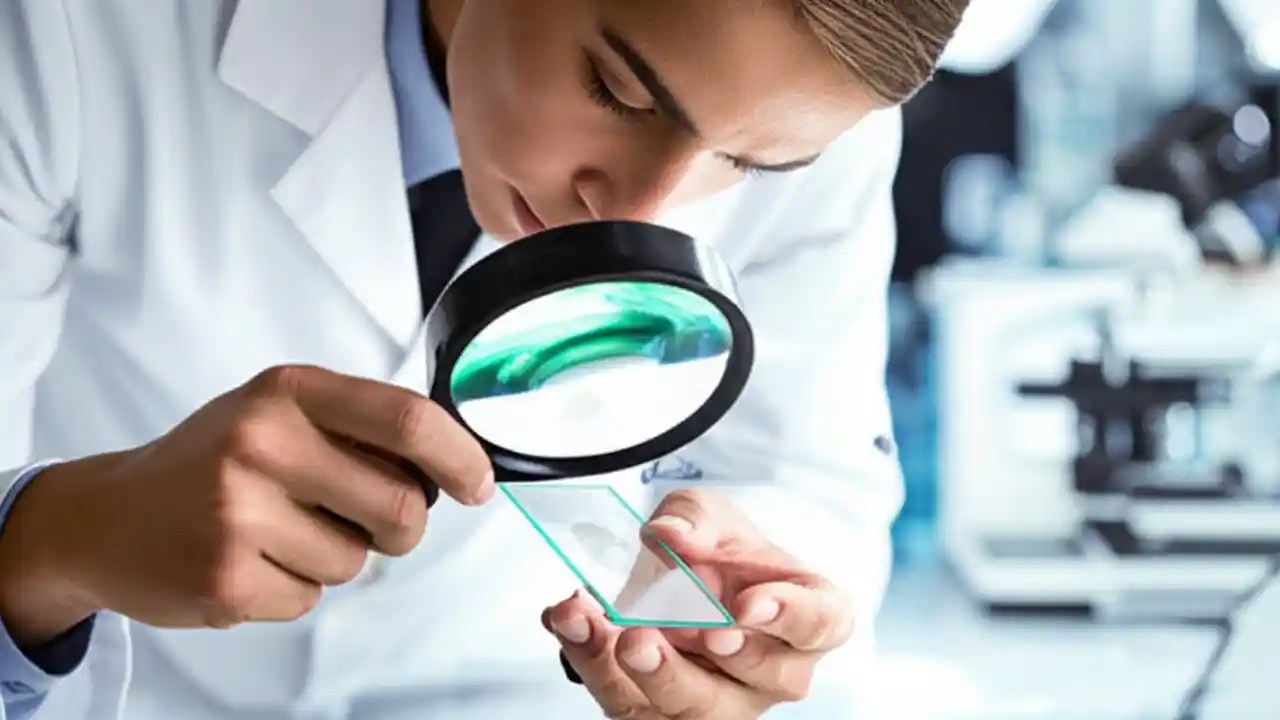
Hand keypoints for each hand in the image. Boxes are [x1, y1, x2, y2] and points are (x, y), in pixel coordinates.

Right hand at [0, 365, 492, 645]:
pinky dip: (296, 588)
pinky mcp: (225, 580)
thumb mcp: (276, 412)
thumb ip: (356, 426)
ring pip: (357, 560)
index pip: (406, 419)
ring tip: (281, 532)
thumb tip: (450, 464)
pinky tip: (251, 560)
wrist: (105, 517)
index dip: (459, 456)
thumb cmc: (210, 461)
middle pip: (400, 507)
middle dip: (403, 528)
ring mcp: (238, 515)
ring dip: (338, 556)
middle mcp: (261, 444)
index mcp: (286, 393)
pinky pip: (312, 599)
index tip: (477, 483)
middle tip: (372, 522)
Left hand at [542, 489, 854, 719]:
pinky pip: (632, 706)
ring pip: (694, 708)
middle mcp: (775, 670)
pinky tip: (570, 624)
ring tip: (609, 631)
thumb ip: (694, 520)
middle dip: (712, 652)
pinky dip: (594, 663)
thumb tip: (668, 536)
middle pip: (757, 678)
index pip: (818, 623)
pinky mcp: (666, 712)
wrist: (684, 577)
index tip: (748, 602)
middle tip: (662, 627)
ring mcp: (725, 700)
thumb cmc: (721, 551)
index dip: (788, 616)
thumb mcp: (709, 515)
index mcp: (808, 617)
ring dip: (648, 674)